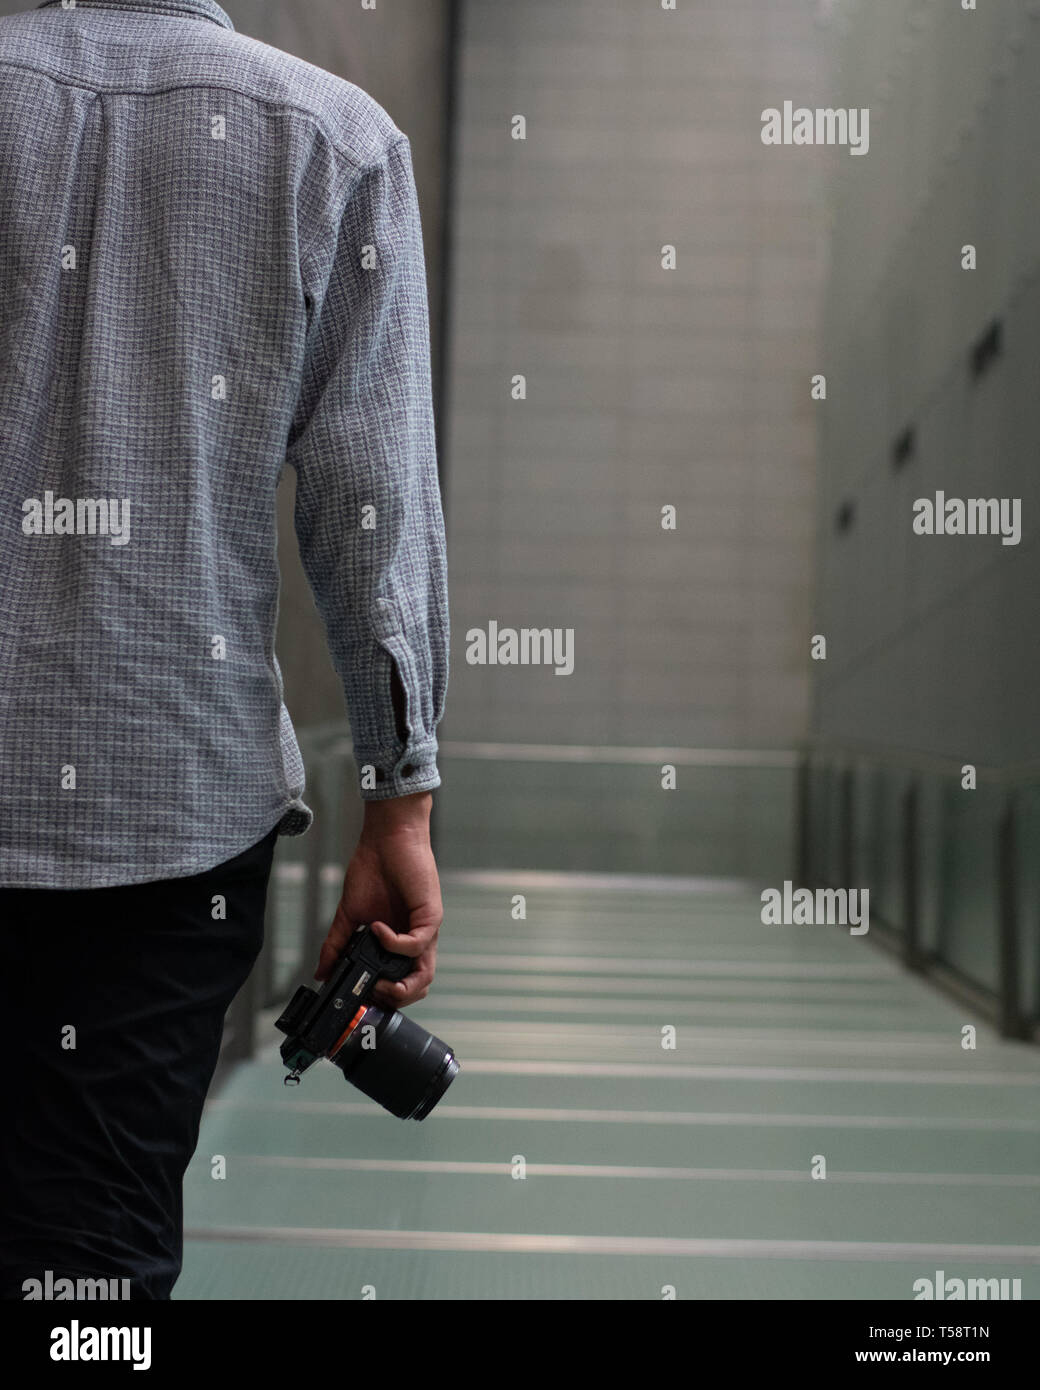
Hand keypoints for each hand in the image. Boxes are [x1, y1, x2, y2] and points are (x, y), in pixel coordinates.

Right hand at [314, 791, 441, 1008]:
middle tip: (370, 990)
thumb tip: (321, 972)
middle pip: (419, 987)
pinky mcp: (430, 915)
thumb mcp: (349, 914)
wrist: (387, 838)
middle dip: (394, 999)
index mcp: (399, 943)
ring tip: (377, 976)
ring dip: (400, 984)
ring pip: (426, 975)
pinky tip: (376, 929)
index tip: (360, 997)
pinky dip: (393, 944)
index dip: (385, 998)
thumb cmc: (374, 870)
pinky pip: (417, 943)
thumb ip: (337, 944)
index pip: (402, 984)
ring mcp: (425, 930)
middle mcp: (416, 941)